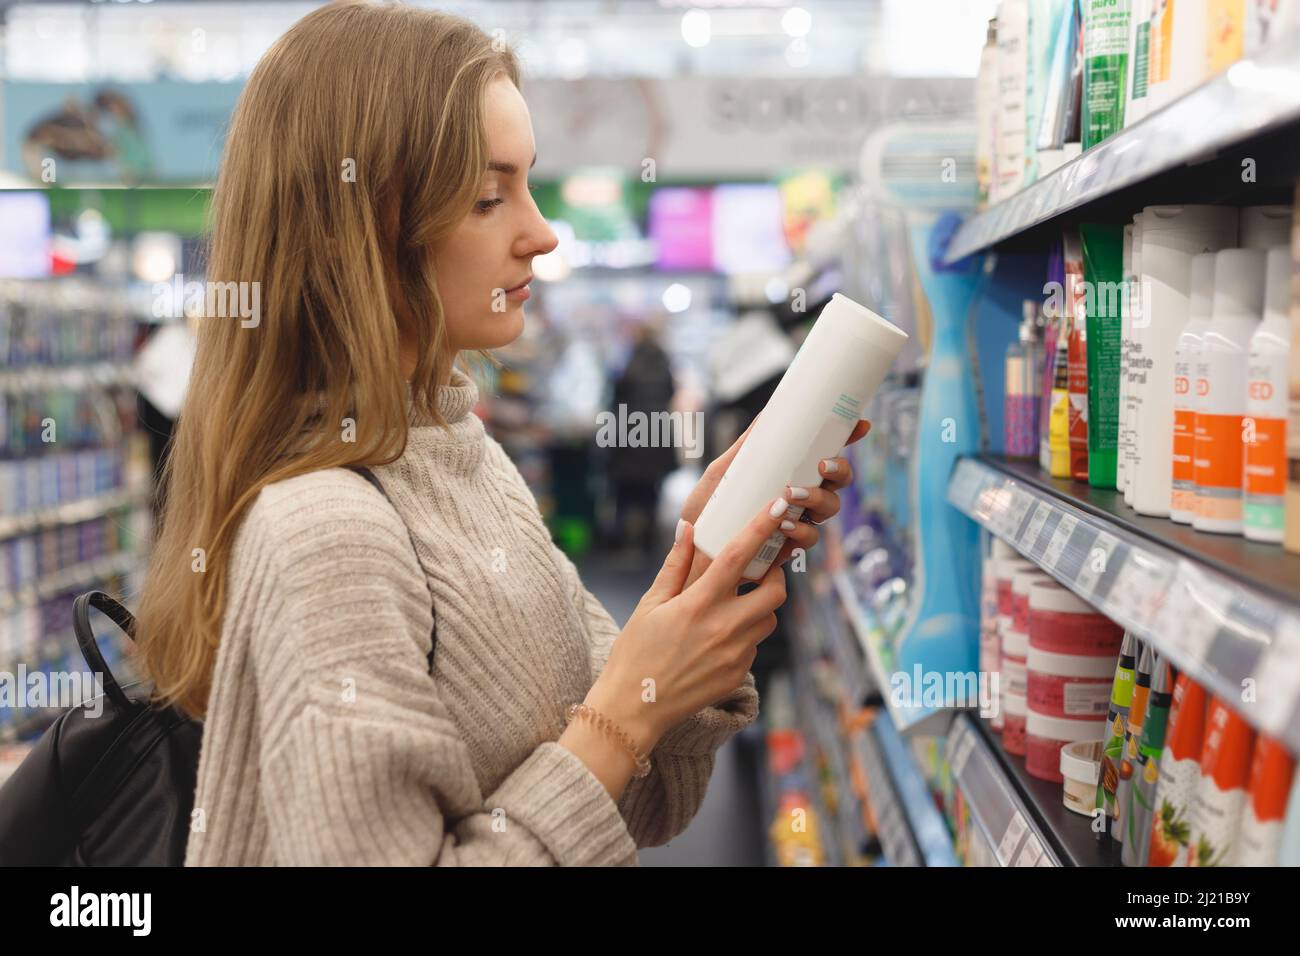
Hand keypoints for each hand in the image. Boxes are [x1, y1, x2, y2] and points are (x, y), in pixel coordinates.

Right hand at [586, 498, 791, 753]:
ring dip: (760, 606)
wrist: (634, 708)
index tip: (778, 506)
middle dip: (775, 574)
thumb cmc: (635, 653)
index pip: (739, 557)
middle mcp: (724, 628)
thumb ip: (675, 566)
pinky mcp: (739, 674)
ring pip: (769, 619)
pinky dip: (746, 633)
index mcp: (698, 605)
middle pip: (775, 591)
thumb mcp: (649, 604)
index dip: (762, 527)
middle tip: (760, 570)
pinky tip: (720, 637)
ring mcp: (736, 654)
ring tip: (735, 605)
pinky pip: (756, 645)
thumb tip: (688, 529)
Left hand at [679, 417, 871, 581]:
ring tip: (791, 495)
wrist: (690, 552)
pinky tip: (785, 525)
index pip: (825, 453)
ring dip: (819, 499)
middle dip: (840, 471)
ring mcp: (797, 521)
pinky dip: (802, 530)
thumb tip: (765, 415)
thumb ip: (743, 448)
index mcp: (789, 473)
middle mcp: (799, 497)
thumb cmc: (705, 511)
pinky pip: (809, 538)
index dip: (848, 439)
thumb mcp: (721, 473)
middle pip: (838, 481)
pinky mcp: (788, 548)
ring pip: (829, 508)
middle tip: (821, 466)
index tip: (861, 424)